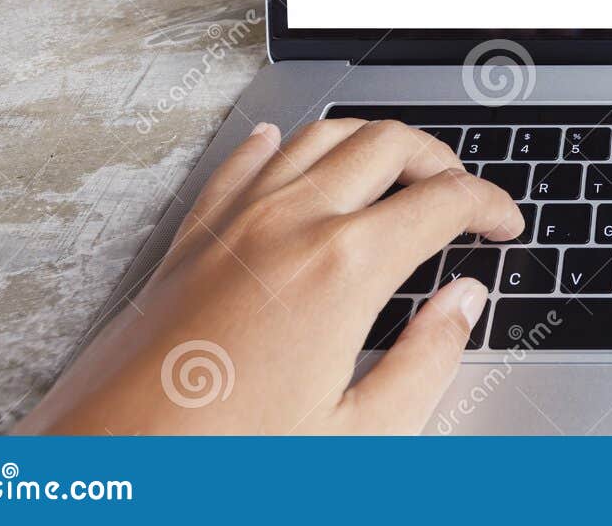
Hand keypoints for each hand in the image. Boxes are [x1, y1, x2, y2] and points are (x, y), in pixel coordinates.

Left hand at [17, 119, 522, 433]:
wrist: (106, 475)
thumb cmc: (226, 466)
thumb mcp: (360, 439)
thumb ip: (427, 362)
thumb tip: (462, 306)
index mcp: (344, 268)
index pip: (443, 200)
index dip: (490, 204)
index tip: (504, 224)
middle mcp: (289, 224)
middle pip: (388, 145)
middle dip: (442, 159)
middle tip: (464, 194)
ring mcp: (234, 223)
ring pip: (321, 135)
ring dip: (373, 141)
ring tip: (400, 169)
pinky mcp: (191, 239)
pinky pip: (245, 161)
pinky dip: (283, 145)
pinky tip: (286, 149)